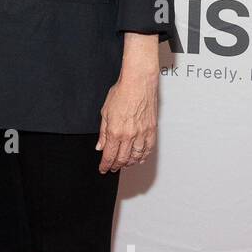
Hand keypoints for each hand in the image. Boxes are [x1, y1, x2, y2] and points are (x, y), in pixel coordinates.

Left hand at [96, 38, 159, 173]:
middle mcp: (129, 135)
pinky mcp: (152, 130)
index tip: (103, 169)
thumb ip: (103, 132)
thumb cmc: (122, 93)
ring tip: (124, 164)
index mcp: (115, 132)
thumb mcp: (105, 112)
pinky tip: (139, 159)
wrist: (139, 83)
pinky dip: (143, 156)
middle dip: (116, 166)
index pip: (109, 155)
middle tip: (112, 168)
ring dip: (129, 163)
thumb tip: (100, 146)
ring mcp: (142, 133)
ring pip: (136, 156)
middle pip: (122, 158)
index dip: (105, 165)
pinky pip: (148, 148)